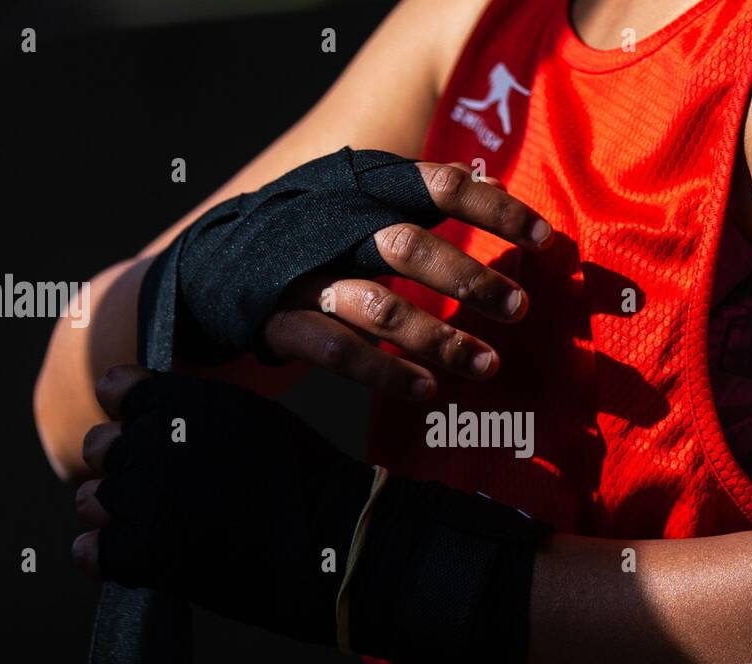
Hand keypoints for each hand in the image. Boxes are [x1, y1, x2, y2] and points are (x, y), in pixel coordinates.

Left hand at [72, 365, 370, 644]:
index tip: (151, 434)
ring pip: (92, 499)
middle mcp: (155, 442)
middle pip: (100, 447)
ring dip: (118, 513)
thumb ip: (200, 412)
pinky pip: (91, 551)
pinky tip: (138, 558)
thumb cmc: (310, 482)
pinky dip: (106, 557)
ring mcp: (146, 499)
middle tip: (162, 491)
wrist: (334, 543)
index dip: (131, 413)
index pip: (117, 389)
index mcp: (183, 401)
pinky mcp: (145, 552)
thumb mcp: (256, 418)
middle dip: (125, 467)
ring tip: (159, 528)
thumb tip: (160, 419)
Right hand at [262, 161, 551, 399]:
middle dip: (469, 279)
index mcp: (361, 191)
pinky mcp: (278, 323)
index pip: (437, 185)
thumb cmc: (310, 243)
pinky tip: (427, 390)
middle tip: (519, 309)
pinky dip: (386, 373)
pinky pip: (338, 352)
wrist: (207, 272)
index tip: (545, 240)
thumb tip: (498, 195)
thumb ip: (419, 205)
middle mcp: (331, 227)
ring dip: (438, 338)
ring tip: (486, 365)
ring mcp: (301, 277)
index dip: (494, 209)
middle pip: (407, 246)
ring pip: (377, 307)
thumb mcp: (359, 209)